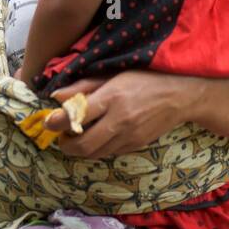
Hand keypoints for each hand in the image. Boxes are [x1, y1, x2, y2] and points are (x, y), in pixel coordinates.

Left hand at [42, 70, 200, 158]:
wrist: (180, 96)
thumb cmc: (143, 80)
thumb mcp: (113, 75)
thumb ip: (83, 86)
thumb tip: (56, 96)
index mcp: (112, 98)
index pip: (76, 115)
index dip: (57, 122)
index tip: (48, 122)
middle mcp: (120, 120)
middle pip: (83, 144)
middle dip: (65, 144)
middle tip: (61, 135)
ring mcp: (129, 136)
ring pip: (94, 153)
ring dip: (79, 149)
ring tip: (76, 136)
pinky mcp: (135, 146)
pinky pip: (108, 153)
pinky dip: (96, 149)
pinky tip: (95, 138)